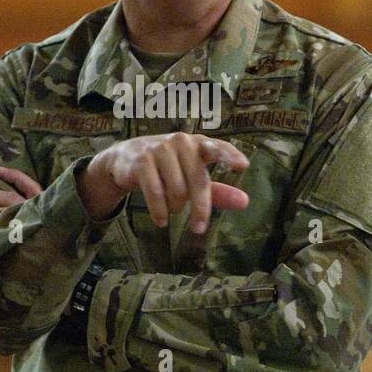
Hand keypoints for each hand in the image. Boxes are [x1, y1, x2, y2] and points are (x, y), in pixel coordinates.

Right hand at [78, 132, 249, 232]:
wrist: (127, 158)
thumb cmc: (169, 167)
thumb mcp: (194, 177)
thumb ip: (219, 191)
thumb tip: (245, 202)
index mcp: (199, 144)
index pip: (217, 148)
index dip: (229, 156)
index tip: (242, 165)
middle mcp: (182, 142)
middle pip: (198, 180)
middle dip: (200, 208)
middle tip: (199, 229)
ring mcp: (160, 149)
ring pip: (176, 189)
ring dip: (175, 207)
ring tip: (171, 210)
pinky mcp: (142, 160)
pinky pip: (155, 192)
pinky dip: (159, 211)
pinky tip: (161, 220)